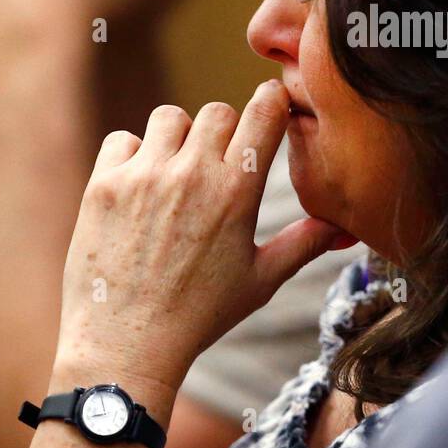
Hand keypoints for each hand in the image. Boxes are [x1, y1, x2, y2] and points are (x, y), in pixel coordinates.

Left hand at [54, 82, 353, 394]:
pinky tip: (138, 190)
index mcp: (238, 191)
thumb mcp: (261, 281)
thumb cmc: (200, 316)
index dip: (270, 102)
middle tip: (217, 163)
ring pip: (170, 117)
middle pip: (218, 110)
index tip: (268, 108)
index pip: (264, 111)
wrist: (127, 345)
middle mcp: (192, 174)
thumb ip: (304, 243)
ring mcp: (144, 176)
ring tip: (175, 175)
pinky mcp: (104, 184)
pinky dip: (132, 157)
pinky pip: (123, 139)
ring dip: (178, 138)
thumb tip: (343, 226)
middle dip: (223, 130)